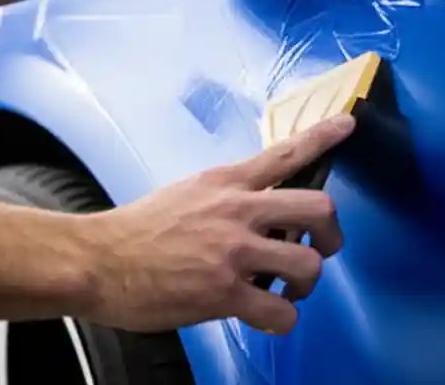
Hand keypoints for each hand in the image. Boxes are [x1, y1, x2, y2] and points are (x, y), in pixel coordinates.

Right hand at [84, 115, 354, 333]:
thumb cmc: (136, 232)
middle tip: (320, 249)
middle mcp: (236, 212)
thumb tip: (262, 218)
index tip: (347, 125)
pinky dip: (281, 319)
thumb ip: (228, 200)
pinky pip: (279, 312)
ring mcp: (232, 252)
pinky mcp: (223, 292)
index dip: (322, 136)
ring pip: (307, 264)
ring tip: (287, 291)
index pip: (284, 153)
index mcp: (226, 183)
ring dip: (306, 284)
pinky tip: (265, 316)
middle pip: (317, 208)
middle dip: (331, 234)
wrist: (97, 261)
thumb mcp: (187, 194)